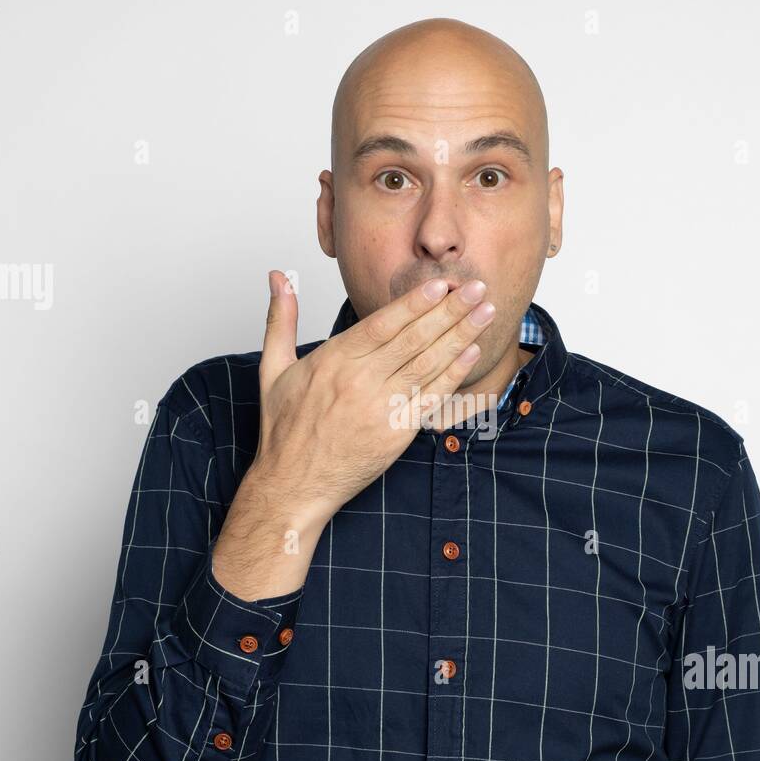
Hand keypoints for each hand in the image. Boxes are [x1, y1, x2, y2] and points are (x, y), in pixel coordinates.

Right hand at [250, 271, 496, 523]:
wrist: (293, 484)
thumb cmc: (285, 429)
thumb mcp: (273, 368)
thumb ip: (281, 318)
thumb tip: (278, 276)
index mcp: (334, 360)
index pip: (383, 323)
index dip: (415, 302)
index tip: (441, 284)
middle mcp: (360, 381)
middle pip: (414, 339)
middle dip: (450, 311)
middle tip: (477, 288)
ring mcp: (381, 408)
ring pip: (428, 364)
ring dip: (461, 336)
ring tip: (485, 313)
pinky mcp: (397, 433)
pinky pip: (432, 398)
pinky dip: (454, 374)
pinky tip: (472, 353)